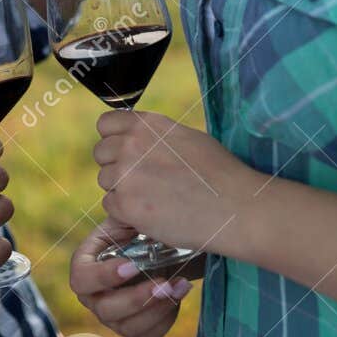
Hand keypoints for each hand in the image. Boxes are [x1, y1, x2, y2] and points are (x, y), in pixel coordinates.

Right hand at [69, 220, 196, 336]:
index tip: (132, 265)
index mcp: (86, 267)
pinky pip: (148, 335)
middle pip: (106, 309)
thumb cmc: (143, 230)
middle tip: (164, 282)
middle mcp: (95, 297)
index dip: (104, 277)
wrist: (165, 249)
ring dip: (158, 308)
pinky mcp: (136, 330)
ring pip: (129, 327)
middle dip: (138, 298)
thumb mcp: (130, 218)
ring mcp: (114, 317)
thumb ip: (124, 212)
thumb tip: (124, 203)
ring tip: (180, 285)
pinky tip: (179, 294)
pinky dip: (167, 317)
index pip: (82, 279)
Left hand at [95, 110, 256, 253]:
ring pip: (105, 181)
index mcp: (148, 124)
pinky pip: (110, 206)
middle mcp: (132, 144)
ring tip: (153, 198)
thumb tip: (135, 139)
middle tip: (142, 180)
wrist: (236, 207)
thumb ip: (154, 137)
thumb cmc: (219, 174)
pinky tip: (152, 213)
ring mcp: (126, 174)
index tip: (125, 152)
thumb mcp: (187, 138)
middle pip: (101, 154)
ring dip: (122, 190)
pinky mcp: (126, 205)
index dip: (113, 139)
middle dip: (116, 166)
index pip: (105, 123)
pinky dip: (126, 213)